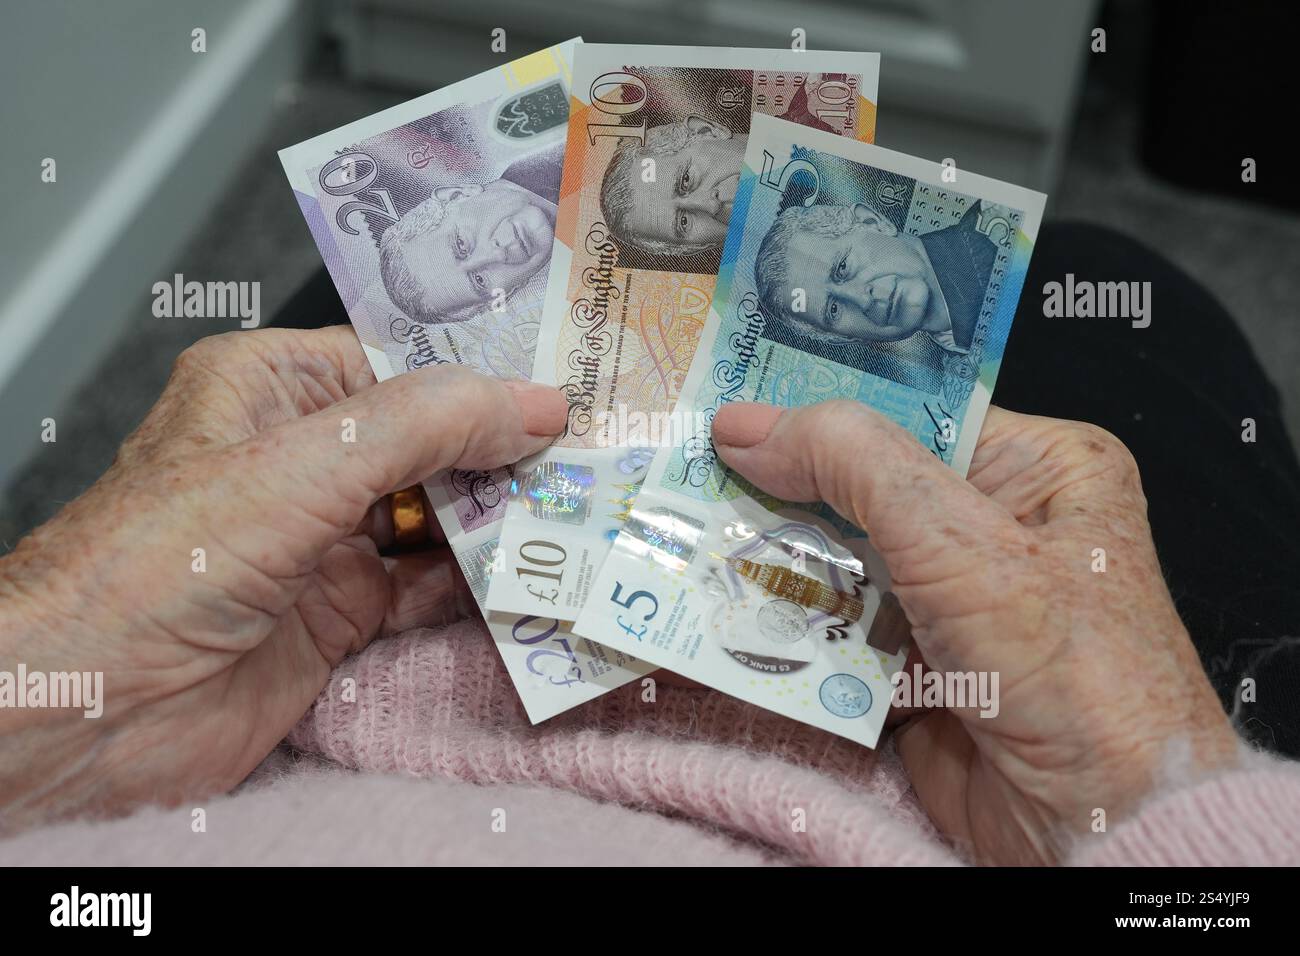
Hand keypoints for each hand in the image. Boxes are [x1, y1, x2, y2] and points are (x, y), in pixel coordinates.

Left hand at [0, 328, 565, 829]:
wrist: (89, 710)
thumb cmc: (158, 563)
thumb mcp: (302, 468)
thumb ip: (424, 426)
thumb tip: (534, 404)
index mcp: (273, 387)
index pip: (402, 360)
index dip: (483, 371)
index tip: (569, 379)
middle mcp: (304, 456)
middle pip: (431, 439)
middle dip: (506, 449)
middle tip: (594, 449)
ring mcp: (324, 537)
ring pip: (438, 514)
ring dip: (503, 518)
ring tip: (583, 508)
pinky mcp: (341, 612)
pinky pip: (430, 587)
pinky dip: (482, 584)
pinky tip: (535, 574)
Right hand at [712, 400, 1238, 864]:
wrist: (1098, 825)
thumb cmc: (1073, 670)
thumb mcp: (956, 538)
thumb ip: (851, 463)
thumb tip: (748, 426)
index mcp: (1043, 470)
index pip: (913, 413)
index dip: (824, 407)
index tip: (736, 398)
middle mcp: (1000, 527)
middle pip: (865, 487)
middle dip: (783, 489)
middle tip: (694, 472)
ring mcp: (956, 602)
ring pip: (841, 560)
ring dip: (775, 560)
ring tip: (693, 539)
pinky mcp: (919, 666)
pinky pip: (837, 628)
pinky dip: (788, 624)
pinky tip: (728, 607)